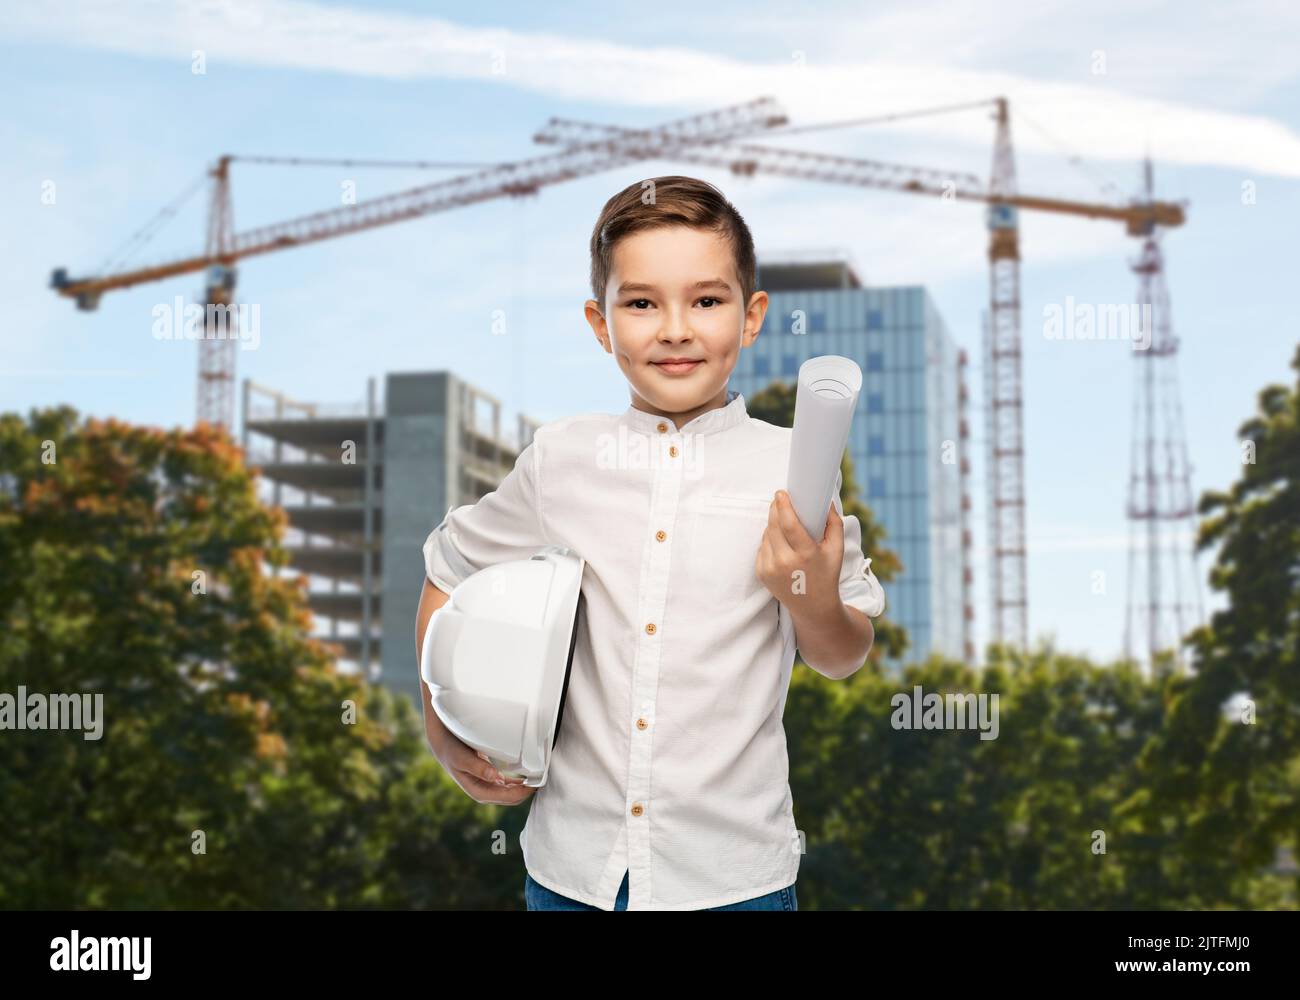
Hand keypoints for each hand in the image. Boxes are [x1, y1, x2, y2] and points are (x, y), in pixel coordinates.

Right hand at [434, 732, 537, 805]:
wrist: (445, 744)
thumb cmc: (452, 751)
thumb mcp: (462, 758)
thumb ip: (477, 767)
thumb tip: (494, 777)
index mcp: (478, 791)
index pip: (505, 797)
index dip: (521, 793)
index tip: (534, 784)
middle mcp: (484, 791)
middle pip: (511, 798)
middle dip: (526, 792)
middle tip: (542, 780)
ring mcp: (488, 786)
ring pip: (511, 792)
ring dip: (525, 787)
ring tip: (539, 778)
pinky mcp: (491, 778)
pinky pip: (509, 784)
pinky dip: (519, 781)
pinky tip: (529, 776)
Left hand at [756, 489, 841, 615]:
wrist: (813, 607)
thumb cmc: (827, 574)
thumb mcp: (837, 550)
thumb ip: (834, 523)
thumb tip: (827, 501)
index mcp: (806, 555)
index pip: (789, 524)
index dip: (783, 505)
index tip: (780, 493)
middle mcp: (785, 563)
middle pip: (774, 525)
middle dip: (775, 509)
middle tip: (779, 499)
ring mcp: (770, 569)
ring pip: (766, 535)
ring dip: (772, 525)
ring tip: (784, 524)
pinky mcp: (761, 573)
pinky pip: (762, 547)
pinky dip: (769, 540)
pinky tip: (780, 543)